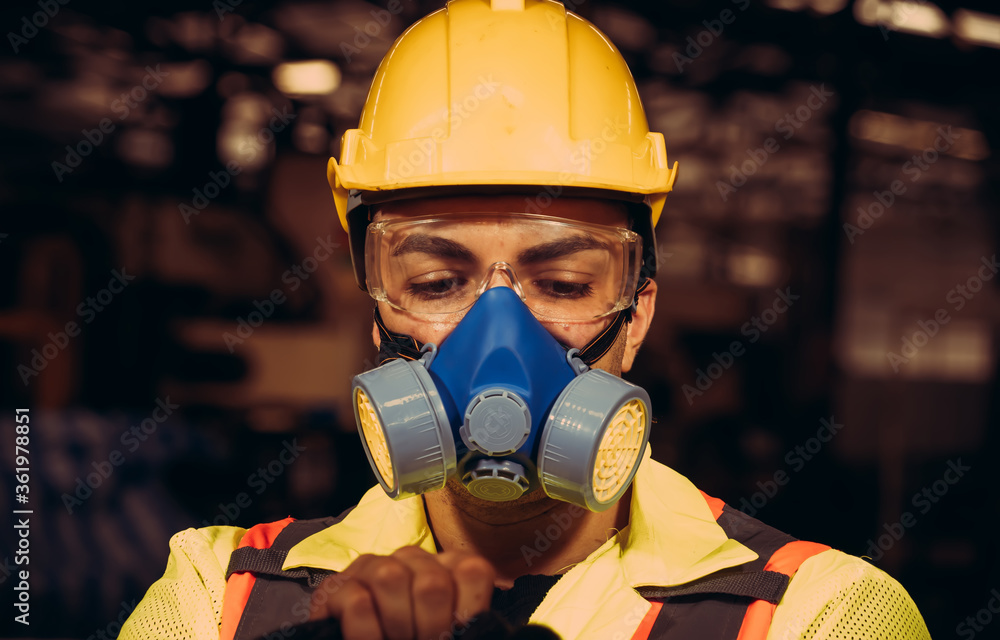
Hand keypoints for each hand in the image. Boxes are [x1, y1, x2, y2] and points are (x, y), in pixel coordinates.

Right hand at [309, 546, 495, 639]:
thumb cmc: (411, 639)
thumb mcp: (444, 631)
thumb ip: (465, 622)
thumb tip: (481, 628)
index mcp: (446, 567)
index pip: (473, 571)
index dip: (466, 612)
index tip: (455, 635)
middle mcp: (411, 558)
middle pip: (432, 582)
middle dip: (430, 627)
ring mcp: (372, 566)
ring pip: (390, 578)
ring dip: (397, 625)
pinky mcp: (336, 586)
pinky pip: (358, 603)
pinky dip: (368, 634)